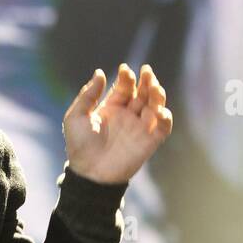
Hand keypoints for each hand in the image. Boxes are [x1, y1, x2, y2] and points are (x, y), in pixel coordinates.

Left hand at [62, 63, 172, 184]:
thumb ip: (88, 95)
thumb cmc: (79, 145)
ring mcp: (139, 128)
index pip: (125, 87)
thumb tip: (99, 72)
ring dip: (157, 94)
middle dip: (146, 81)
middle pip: (143, 93)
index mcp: (111, 108)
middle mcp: (128, 116)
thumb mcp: (76, 117)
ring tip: (153, 86)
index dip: (126, 78)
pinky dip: (165, 117)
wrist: (89, 172)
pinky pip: (163, 127)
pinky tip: (159, 110)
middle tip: (146, 71)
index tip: (124, 70)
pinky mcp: (149, 141)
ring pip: (155, 105)